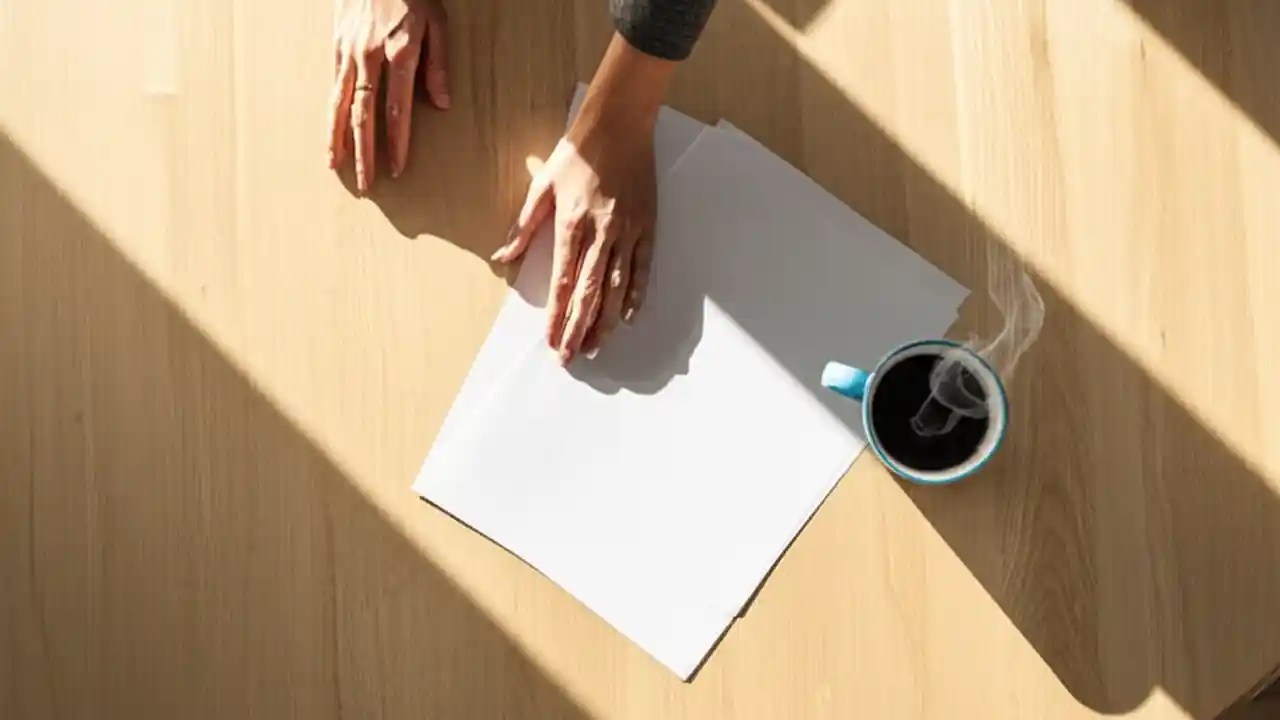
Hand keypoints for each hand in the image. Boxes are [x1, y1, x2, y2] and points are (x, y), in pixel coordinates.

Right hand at [329, 0, 449, 192]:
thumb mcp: (437, 23)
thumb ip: (438, 64)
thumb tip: (442, 104)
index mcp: (399, 53)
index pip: (397, 109)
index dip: (397, 142)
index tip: (397, 168)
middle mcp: (369, 57)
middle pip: (363, 114)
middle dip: (364, 152)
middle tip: (366, 183)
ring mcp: (349, 53)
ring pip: (339, 104)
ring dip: (338, 139)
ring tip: (336, 167)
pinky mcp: (336, 48)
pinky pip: (332, 88)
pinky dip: (329, 115)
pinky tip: (329, 134)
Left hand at [491, 34, 675, 364]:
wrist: (619, 122)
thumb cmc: (577, 151)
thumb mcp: (542, 185)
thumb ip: (524, 226)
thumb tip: (504, 257)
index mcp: (571, 225)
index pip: (564, 283)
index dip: (558, 318)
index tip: (552, 343)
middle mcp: (602, 234)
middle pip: (591, 294)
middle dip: (580, 330)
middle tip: (573, 358)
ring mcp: (627, 232)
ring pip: (617, 288)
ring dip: (607, 321)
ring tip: (598, 348)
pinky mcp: (646, 226)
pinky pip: (642, 268)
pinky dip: (636, 295)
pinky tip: (629, 317)